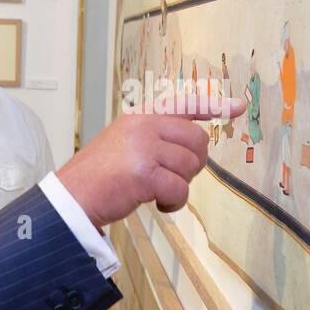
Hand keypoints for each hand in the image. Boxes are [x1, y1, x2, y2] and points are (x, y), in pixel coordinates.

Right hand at [58, 92, 244, 227]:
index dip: (214, 105)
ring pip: (190, 167)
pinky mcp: (144, 173)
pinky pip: (180, 190)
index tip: (237, 107)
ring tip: (157, 191)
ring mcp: (144, 147)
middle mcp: (144, 125)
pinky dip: (173, 203)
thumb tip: (195, 145)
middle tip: (172, 178)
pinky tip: (156, 205)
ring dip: (179, 186)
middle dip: (192, 164)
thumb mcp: (126, 142)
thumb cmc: (100, 176)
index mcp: (141, 115)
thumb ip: (156, 137)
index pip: (185, 104)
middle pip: (197, 141)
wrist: (71, 197)